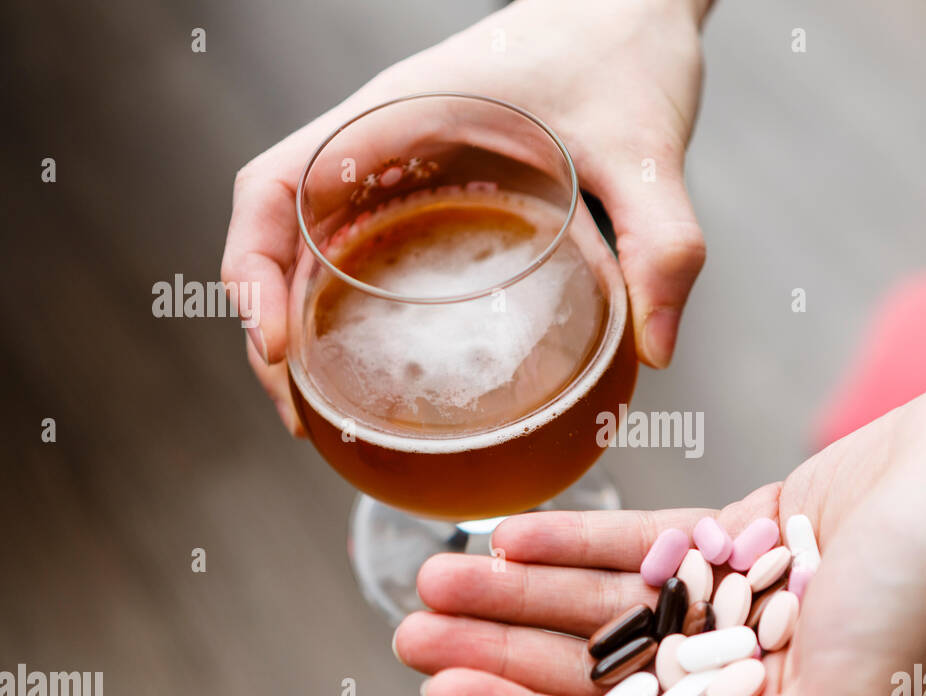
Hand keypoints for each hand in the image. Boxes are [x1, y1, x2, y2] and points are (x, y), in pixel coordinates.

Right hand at [222, 0, 709, 433]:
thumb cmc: (625, 50)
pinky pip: (376, 251)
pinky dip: (364, 311)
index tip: (277, 346)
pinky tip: (399, 367)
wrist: (635, 8)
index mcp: (402, 116)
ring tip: (333, 414)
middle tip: (305, 416)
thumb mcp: (647, 151)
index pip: (277, 185)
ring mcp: (408, 168)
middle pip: (283, 237)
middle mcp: (388, 144)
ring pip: (321, 250)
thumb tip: (655, 351)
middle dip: (274, 328)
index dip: (254, 268)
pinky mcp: (441, 191)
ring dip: (312, 329)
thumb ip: (661, 244)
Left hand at [394, 375, 925, 695]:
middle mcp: (742, 680)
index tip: (441, 687)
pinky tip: (515, 538)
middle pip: (594, 673)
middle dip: (503, 651)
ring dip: (525, 593)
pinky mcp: (743, 537)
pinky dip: (581, 543)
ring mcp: (737, 605)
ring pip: (606, 606)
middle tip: (411, 625)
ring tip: (441, 574)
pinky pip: (645, 546)